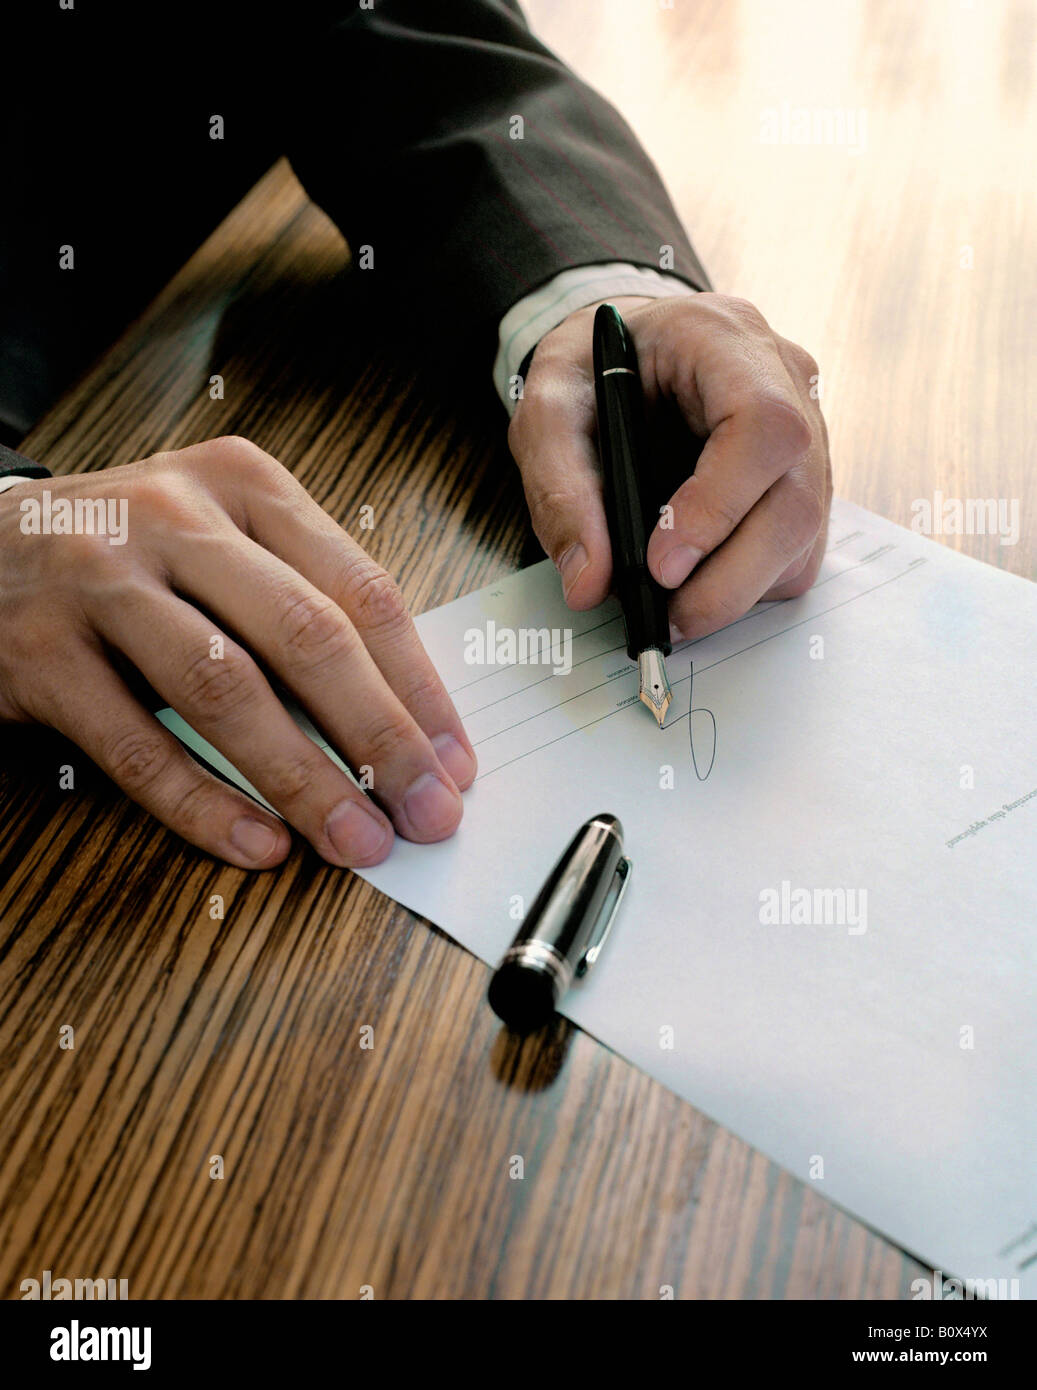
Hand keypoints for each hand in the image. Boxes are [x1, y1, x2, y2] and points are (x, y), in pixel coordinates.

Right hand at [0, 437, 475, 868]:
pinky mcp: (41, 651)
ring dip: (304, 779)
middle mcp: (178, 517)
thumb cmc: (129, 554)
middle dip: (382, 738)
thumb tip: (403, 718)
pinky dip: (203, 803)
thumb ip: (302, 601)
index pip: (361, 591)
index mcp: (245, 486)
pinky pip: (136, 744)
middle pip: (307, 636)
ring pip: (225, 689)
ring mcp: (103, 579)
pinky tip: (258, 843)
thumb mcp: (223, 541)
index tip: (456, 761)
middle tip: (427, 813)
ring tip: (356, 842)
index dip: (419, 686)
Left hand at [508, 293, 831, 638]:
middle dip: (730, 578)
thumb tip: (589, 581)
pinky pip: (797, 550)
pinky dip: (747, 584)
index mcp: (727, 340)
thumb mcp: (549, 408)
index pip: (762, 425)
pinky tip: (696, 581)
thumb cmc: (593, 371)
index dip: (719, 505)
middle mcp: (787, 384)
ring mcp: (809, 435)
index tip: (662, 564)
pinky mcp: (805, 483)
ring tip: (670, 607)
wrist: (626, 353)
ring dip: (738, 590)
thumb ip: (560, 488)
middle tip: (665, 619)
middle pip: (795, 499)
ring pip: (802, 535)